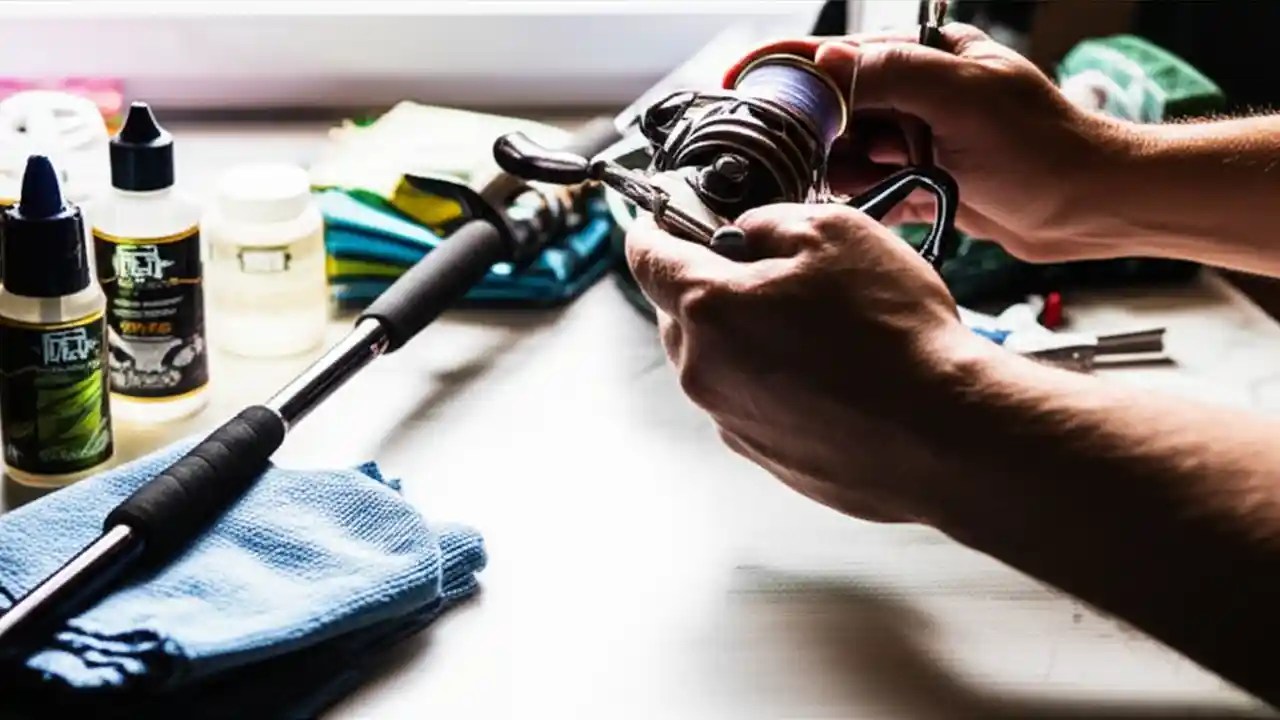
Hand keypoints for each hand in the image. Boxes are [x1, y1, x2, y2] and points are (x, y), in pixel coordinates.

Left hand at [626, 202, 984, 523]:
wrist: (944, 436)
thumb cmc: (893, 334)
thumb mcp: (834, 232)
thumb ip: (767, 222)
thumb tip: (742, 234)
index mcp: (707, 308)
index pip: (646, 255)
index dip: (656, 226)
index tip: (669, 219)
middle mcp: (704, 371)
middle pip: (680, 312)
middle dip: (715, 284)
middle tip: (777, 272)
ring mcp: (730, 420)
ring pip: (717, 359)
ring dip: (749, 336)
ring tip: (818, 328)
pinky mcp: (763, 456)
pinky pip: (750, 401)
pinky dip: (774, 381)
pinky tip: (830, 375)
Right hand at [729, 24, 1141, 262]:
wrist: (1092, 207)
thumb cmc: (1047, 147)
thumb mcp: (963, 96)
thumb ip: (892, 74)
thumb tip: (827, 62)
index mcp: (925, 60)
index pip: (838, 56)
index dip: (786, 68)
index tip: (739, 81)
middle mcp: (916, 97)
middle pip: (834, 110)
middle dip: (813, 135)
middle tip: (788, 160)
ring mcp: (918, 141)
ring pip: (848, 155)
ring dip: (840, 174)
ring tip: (858, 186)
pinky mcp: (923, 182)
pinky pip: (873, 190)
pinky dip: (866, 200)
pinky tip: (875, 205)